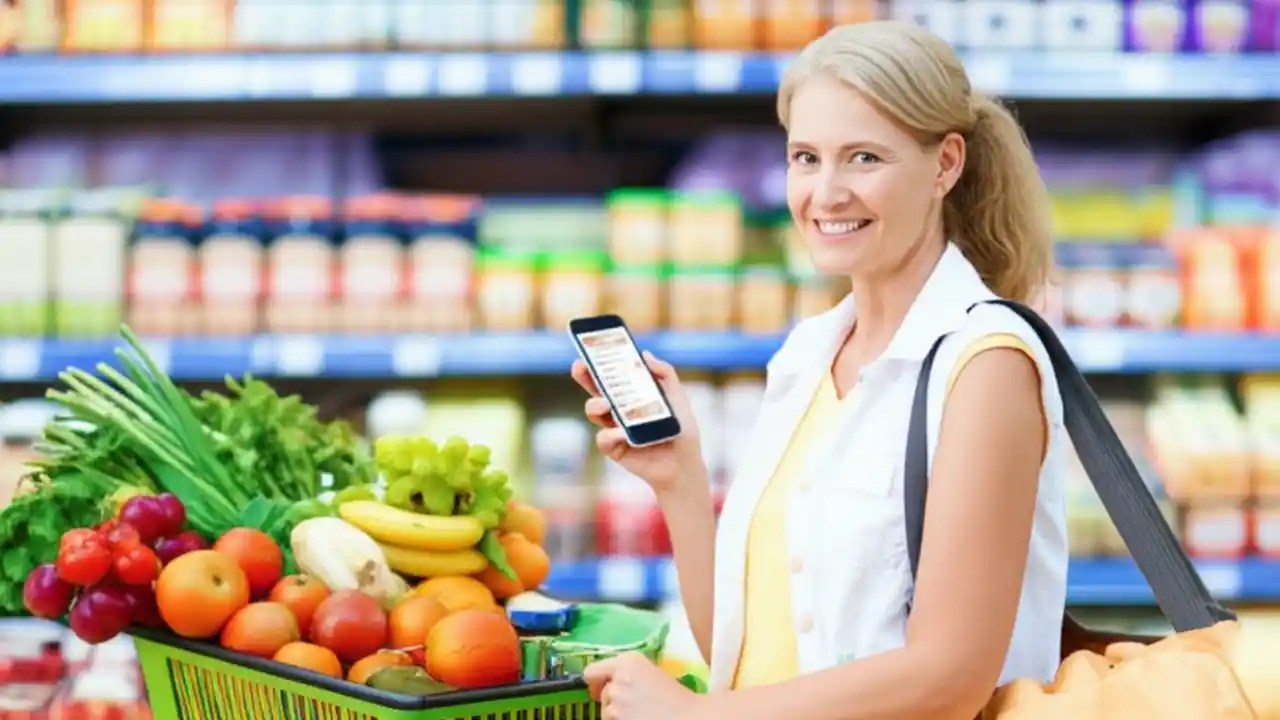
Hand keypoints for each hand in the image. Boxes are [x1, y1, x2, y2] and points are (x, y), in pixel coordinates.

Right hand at [571, 351, 704, 494]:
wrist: (684, 464)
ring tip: (605, 403)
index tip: (591, 349)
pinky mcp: (614, 449)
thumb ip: (665, 374)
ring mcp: (614, 428)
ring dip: (594, 404)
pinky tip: (620, 433)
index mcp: (631, 395)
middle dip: (584, 376)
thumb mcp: (677, 398)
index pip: (611, 375)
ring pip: (593, 412)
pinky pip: (603, 439)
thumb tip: (645, 354)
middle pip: (595, 389)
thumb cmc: (681, 430)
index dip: (599, 361)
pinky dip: (609, 435)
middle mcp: (618, 410)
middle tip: (580, 366)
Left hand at [584, 652, 710, 719]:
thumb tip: (608, 685)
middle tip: (635, 708)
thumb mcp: (652, 673)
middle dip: (614, 702)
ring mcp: (616, 699)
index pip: (592, 671)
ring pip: (606, 712)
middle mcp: (619, 676)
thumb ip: (628, 673)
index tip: (601, 690)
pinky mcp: (617, 717)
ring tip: (640, 716)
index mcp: (628, 660)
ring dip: (618, 716)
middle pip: (603, 694)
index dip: (596, 683)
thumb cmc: (677, 698)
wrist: (691, 716)